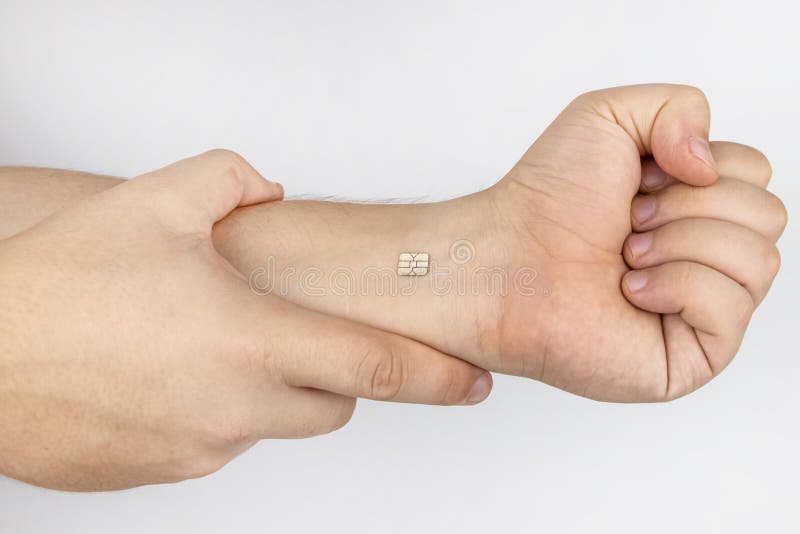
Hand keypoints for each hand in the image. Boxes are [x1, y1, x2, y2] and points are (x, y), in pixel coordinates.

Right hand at [0, 151, 490, 490]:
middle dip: (335, 373)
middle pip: (335, 403)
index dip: (438, 377)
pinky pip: (218, 444)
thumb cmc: (58, 286)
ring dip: (266, 389)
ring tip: (205, 343)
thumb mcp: (152, 200)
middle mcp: (237, 406)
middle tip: (291, 333)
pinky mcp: (165, 473)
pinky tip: (167, 375)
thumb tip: (263, 186)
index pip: (379, 367)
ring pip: (273, 423)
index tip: (473, 382)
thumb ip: (228, 179)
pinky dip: (215, 412)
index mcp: (253, 340)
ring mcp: (202, 448)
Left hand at [485, 84, 786, 399]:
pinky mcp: (692, 354)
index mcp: (694, 204)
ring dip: (682, 243)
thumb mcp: (609, 115)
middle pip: (769, 214)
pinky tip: (631, 291)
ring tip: (626, 256)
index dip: (699, 167)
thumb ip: (680, 107)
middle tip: (628, 222)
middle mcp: (703, 254)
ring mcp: (701, 307)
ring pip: (760, 259)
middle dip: (690, 205)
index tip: (639, 183)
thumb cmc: (546, 198)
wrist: (505, 259)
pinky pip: (733, 308)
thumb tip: (713, 164)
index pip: (755, 173)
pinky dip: (679, 286)